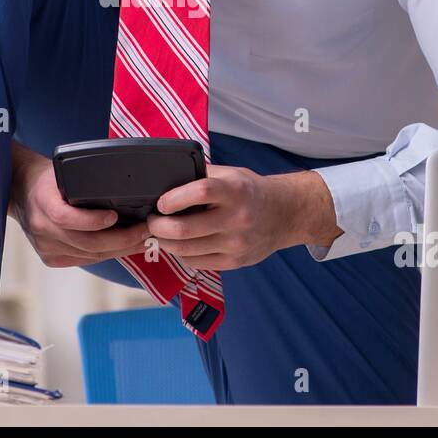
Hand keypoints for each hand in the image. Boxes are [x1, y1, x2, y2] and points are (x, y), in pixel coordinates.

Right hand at [8, 144, 152, 267]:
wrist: (19, 191)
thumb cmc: (47, 179)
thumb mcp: (62, 172)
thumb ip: (84, 183)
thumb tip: (124, 189)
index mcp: (42, 201)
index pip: (66, 217)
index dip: (92, 221)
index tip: (115, 216)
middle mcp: (42, 228)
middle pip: (86, 242)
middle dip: (122, 239)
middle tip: (146, 230)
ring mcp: (45, 247)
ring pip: (90, 255)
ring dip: (120, 249)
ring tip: (142, 240)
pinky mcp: (50, 258)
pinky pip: (85, 260)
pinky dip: (107, 254)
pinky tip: (124, 247)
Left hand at [145, 165, 338, 270]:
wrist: (285, 214)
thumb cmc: (251, 191)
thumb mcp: (231, 174)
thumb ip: (202, 175)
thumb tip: (166, 179)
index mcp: (235, 191)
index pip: (200, 192)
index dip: (174, 198)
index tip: (160, 202)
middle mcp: (237, 218)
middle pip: (186, 229)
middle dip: (159, 226)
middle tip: (152, 221)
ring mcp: (236, 244)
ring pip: (187, 250)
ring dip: (165, 243)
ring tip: (161, 233)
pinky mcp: (235, 262)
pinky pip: (197, 263)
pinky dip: (183, 254)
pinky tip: (181, 244)